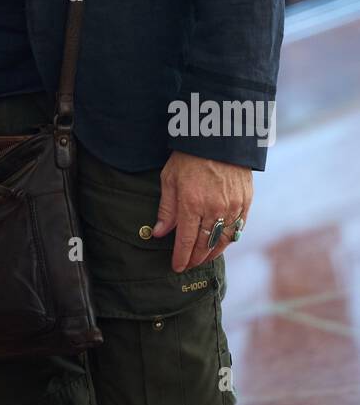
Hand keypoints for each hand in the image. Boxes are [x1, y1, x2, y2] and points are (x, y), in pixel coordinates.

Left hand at [152, 151, 252, 271]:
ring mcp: (232, 207)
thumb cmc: (189, 157)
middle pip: (204, 245)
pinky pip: (237, 229)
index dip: (181, 257)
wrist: (218, 137)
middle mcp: (213, 210)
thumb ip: (166, 208)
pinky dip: (228, 240)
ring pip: (222, 241)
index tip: (177, 267)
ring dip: (211, 254)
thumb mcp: (169, 178)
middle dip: (195, 259)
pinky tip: (220, 243)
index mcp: (191, 204)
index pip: (185, 241)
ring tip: (202, 259)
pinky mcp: (245, 202)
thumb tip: (158, 233)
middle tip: (188, 265)